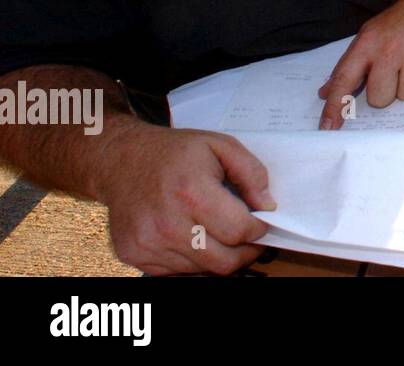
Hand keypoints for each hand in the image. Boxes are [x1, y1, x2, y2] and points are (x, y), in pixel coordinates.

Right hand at [99, 123, 273, 274]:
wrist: (122, 160)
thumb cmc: (175, 152)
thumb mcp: (220, 145)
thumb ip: (251, 172)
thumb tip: (267, 206)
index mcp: (191, 192)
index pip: (239, 231)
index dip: (258, 229)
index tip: (261, 223)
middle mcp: (166, 223)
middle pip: (224, 261)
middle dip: (244, 251)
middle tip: (248, 237)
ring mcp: (147, 243)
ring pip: (202, 270)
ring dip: (218, 255)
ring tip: (218, 231)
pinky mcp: (134, 255)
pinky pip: (177, 272)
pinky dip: (193, 259)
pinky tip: (193, 236)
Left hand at [318, 0, 403, 128]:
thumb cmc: (398, 23)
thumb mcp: (368, 36)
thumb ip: (347, 66)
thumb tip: (325, 93)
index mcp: (367, 43)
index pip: (345, 79)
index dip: (335, 106)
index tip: (328, 128)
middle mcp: (390, 49)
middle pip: (379, 98)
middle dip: (386, 91)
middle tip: (394, 70)